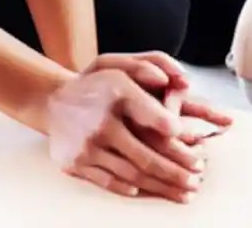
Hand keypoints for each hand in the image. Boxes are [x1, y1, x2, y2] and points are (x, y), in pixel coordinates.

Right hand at [43, 54, 224, 202]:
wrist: (53, 101)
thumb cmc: (99, 83)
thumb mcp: (122, 62)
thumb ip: (155, 63)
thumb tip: (185, 81)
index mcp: (117, 91)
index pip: (154, 116)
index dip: (176, 132)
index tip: (196, 142)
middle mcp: (101, 122)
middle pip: (147, 155)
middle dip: (178, 170)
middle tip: (198, 175)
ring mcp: (87, 146)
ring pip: (132, 173)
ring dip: (162, 185)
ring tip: (183, 189)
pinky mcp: (75, 163)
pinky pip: (110, 182)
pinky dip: (133, 188)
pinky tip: (149, 188)